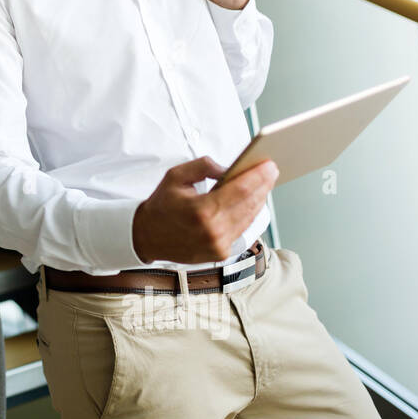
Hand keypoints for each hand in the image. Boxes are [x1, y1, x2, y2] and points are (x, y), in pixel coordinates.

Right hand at [131, 156, 277, 264]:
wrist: (147, 237)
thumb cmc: (161, 205)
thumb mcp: (175, 176)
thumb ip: (204, 166)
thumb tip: (229, 168)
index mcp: (201, 211)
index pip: (240, 190)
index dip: (258, 176)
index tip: (270, 165)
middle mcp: (213, 231)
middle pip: (249, 204)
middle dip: (263, 185)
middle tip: (271, 171)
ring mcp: (218, 245)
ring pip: (249, 218)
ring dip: (259, 199)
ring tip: (264, 184)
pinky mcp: (221, 253)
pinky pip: (242, 229)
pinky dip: (249, 214)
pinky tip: (252, 201)